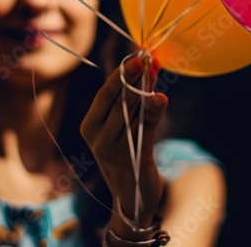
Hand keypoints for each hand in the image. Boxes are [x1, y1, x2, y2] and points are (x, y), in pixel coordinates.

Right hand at [80, 54, 167, 231]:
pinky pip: (144, 130)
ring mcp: (113, 151)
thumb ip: (135, 100)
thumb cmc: (129, 151)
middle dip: (133, 78)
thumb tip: (148, 65)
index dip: (119, 75)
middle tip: (147, 58)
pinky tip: (161, 98)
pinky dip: (154, 112)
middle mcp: (97, 138)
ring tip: (155, 71)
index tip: (135, 56)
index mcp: (90, 126)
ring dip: (145, 90)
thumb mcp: (127, 125)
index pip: (104, 95)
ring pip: (130, 114)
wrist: (134, 194)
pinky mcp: (132, 159)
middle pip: (117, 102)